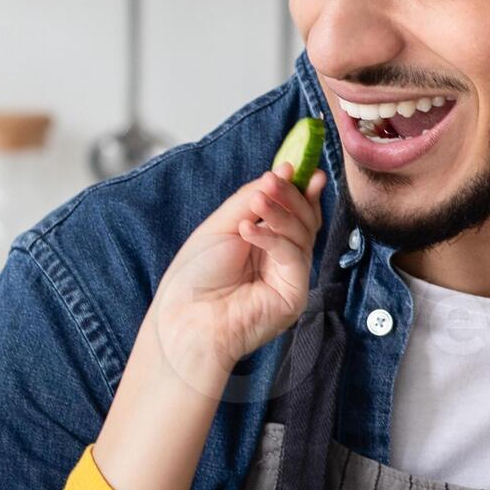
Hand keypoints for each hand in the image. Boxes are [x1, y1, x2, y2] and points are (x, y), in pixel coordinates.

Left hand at [136, 163, 325, 402]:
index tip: (300, 168)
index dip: (298, 189)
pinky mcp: (295, 293)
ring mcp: (290, 276)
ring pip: (303, 233)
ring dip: (280, 212)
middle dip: (291, 195)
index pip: (292, 211)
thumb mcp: (221, 226)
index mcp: (264, 242)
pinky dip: (271, 238)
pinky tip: (247, 232)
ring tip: (258, 201)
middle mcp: (281, 258)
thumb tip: (283, 171)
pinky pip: (293, 255)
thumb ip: (250, 200)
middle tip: (275, 180)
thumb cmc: (195, 277)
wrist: (186, 320)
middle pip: (303, 218)